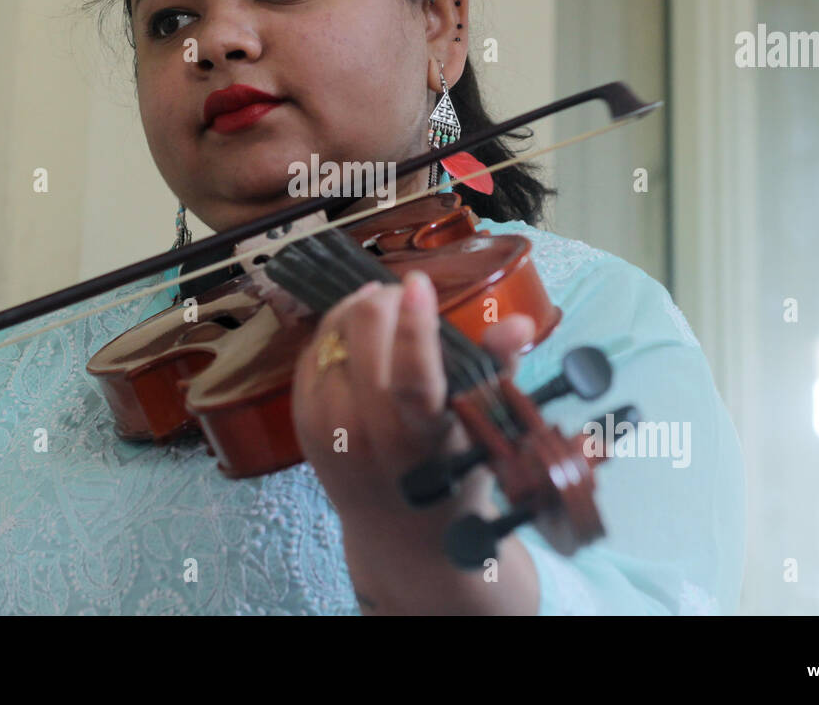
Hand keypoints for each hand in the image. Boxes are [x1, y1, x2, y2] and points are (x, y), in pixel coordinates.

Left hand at [290, 270, 535, 534]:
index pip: (411, 376)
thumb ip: (497, 369)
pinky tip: (356, 332)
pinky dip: (334, 331)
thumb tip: (516, 322)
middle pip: (363, 333)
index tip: (419, 283)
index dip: (414, 323)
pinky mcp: (302, 422)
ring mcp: (327, 429)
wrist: (401, 534)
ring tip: (383, 308)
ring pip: (333, 334)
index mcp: (419, 440)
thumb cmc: (454, 473)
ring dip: (359, 311)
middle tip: (406, 296)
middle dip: (386, 300)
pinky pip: (312, 350)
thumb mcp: (483, 428)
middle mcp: (366, 436)